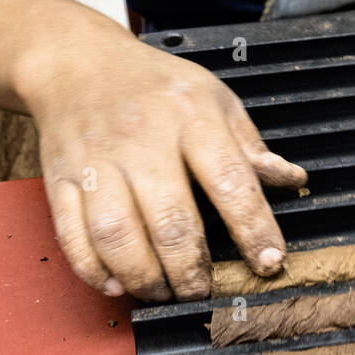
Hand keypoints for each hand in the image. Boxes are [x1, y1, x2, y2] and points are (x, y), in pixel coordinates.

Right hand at [18, 31, 305, 301]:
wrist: (80, 62)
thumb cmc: (155, 85)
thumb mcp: (214, 97)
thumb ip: (251, 145)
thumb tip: (293, 181)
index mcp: (191, 118)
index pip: (231, 182)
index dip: (254, 229)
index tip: (270, 263)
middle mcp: (142, 140)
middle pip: (171, 220)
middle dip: (192, 270)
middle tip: (205, 292)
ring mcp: (96, 161)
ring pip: (117, 235)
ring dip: (143, 277)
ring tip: (163, 292)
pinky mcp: (60, 179)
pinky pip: (73, 236)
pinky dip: (94, 270)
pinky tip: (116, 283)